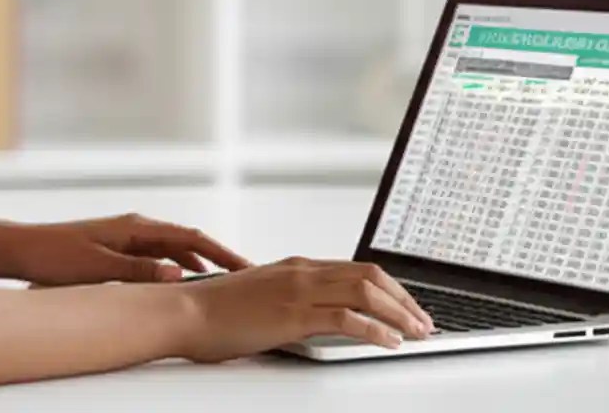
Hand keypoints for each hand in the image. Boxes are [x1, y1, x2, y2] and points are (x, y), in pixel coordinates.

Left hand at [12, 213, 251, 286]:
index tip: (247, 268)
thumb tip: (178, 275)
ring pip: (177, 248)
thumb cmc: (56, 257)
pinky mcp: (121, 246)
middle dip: (219, 257)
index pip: (192, 238)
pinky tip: (186, 281)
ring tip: (225, 281)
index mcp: (137, 227)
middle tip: (248, 276)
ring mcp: (130, 235)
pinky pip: (161, 254)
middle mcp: (138, 226)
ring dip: (201, 262)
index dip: (222, 253)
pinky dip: (181, 266)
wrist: (23, 248)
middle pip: (190, 241)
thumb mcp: (99, 267)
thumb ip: (138, 271)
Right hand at [175, 256, 434, 362]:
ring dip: (399, 313)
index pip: (357, 269)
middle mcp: (302, 271)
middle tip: (424, 323)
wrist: (184, 313)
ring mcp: (298, 290)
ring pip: (365, 292)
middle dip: (404, 300)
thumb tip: (313, 318)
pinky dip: (375, 330)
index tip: (408, 308)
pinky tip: (389, 342)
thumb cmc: (214, 312)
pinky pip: (345, 318)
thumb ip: (289, 301)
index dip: (390, 289)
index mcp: (297, 266)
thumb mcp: (260, 299)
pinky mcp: (291, 314)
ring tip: (416, 333)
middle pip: (370, 276)